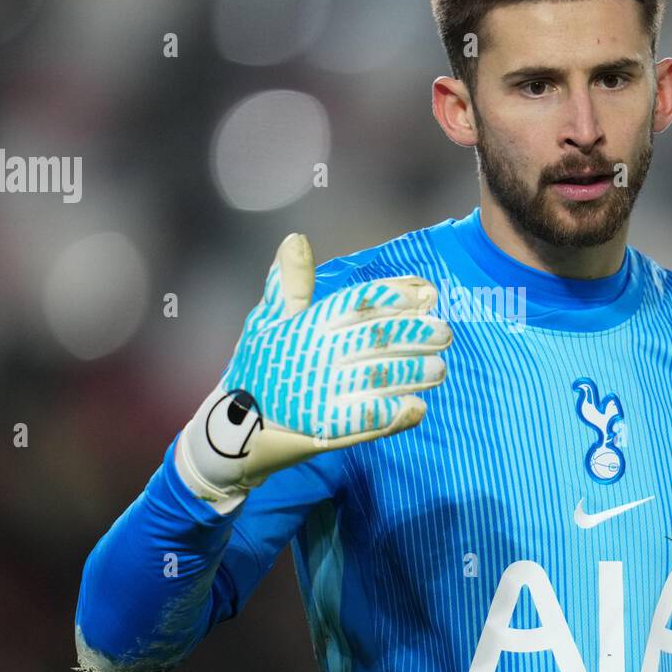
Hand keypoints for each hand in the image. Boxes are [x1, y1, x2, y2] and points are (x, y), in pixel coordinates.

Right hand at [175, 233, 451, 505]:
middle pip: (376, 338)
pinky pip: (365, 420)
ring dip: (413, 373)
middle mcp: (314, 356)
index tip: (426, 292)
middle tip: (444, 331)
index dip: (394, 294)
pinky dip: (393, 415)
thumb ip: (289, 285)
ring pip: (378, 378)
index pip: (357, 302)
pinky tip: (417, 408)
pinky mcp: (323, 431)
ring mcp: (319, 394)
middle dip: (415, 333)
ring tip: (439, 368)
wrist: (227, 432)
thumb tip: (295, 240)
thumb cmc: (255, 370)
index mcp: (304, 326)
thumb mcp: (267, 324)